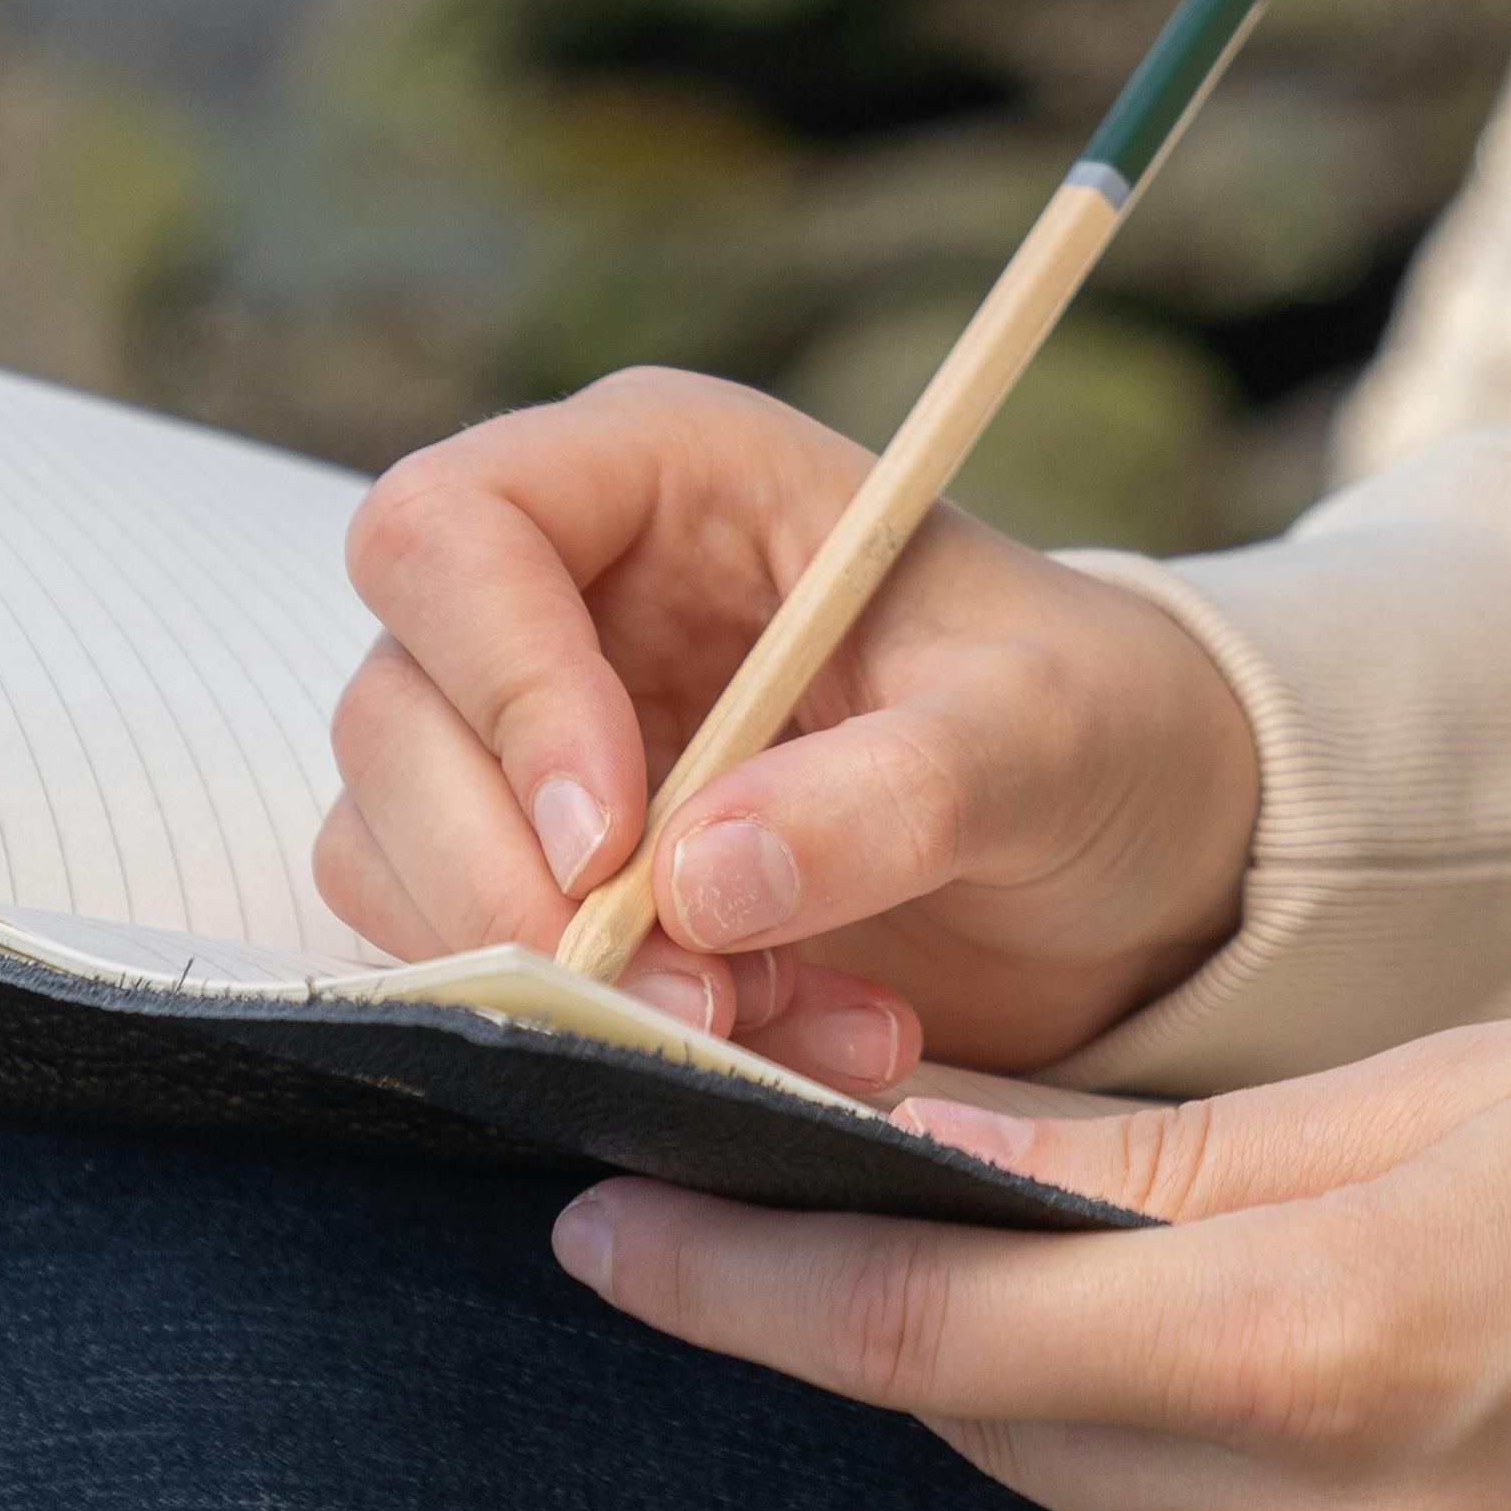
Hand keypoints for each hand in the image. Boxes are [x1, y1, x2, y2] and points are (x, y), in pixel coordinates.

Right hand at [317, 368, 1260, 1100]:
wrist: (1116, 836)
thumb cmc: (1083, 719)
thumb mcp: (1039, 736)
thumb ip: (893, 791)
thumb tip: (696, 885)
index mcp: (664, 470)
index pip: (453, 527)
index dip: (501, 686)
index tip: (613, 844)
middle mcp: (567, 584)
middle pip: (394, 714)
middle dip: (518, 885)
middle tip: (697, 992)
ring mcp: (535, 728)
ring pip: (399, 853)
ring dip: (571, 978)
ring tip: (788, 1018)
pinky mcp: (541, 863)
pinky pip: (480, 957)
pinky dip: (608, 1026)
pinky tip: (786, 1040)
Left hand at [549, 997, 1510, 1510]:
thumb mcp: (1448, 1081)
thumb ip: (1170, 1150)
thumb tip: (929, 1146)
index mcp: (1321, 1346)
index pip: (936, 1335)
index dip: (743, 1279)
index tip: (596, 1217)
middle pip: (1023, 1432)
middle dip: (958, 1316)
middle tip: (916, 1189)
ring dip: (1131, 1409)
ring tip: (1274, 1283)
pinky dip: (1252, 1505)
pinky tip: (1377, 1409)